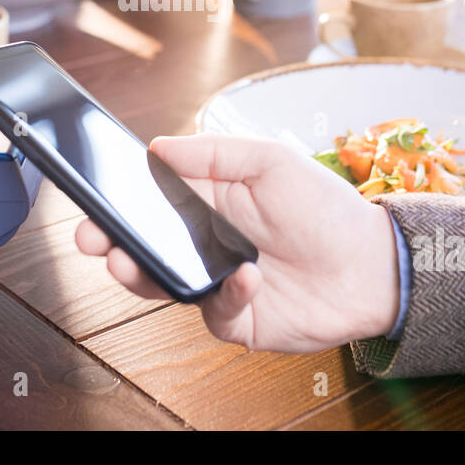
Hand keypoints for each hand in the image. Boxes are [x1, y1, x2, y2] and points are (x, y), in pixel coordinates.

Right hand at [74, 133, 398, 352]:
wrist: (372, 266)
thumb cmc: (325, 209)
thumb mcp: (272, 161)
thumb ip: (215, 153)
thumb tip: (159, 146)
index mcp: (209, 200)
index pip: (151, 199)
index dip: (121, 200)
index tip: (95, 197)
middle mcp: (206, 242)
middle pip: (145, 243)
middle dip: (112, 240)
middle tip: (92, 237)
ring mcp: (217, 281)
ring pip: (163, 282)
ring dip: (142, 273)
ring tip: (128, 262)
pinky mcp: (236, 318)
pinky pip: (213, 312)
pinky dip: (225, 296)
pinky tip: (245, 278)